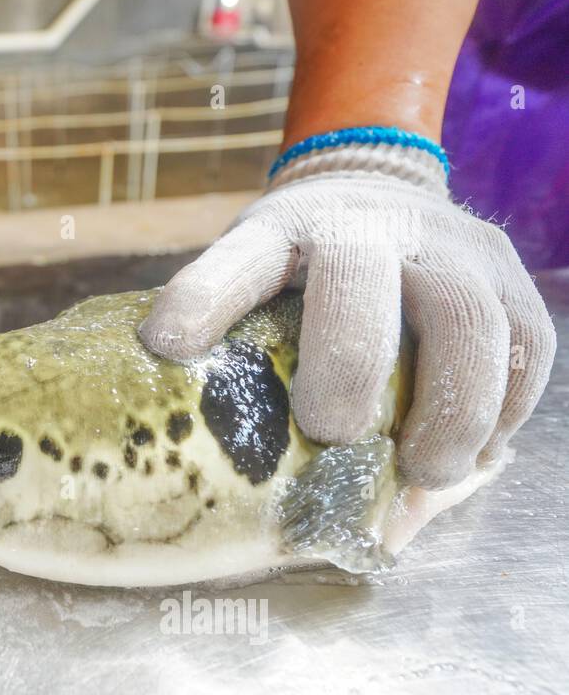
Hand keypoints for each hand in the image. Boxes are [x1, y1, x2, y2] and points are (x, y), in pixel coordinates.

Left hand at [140, 148, 554, 488]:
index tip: (167, 345)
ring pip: (469, 320)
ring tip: (422, 471)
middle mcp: (365, 226)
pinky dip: (504, 410)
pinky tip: (470, 454)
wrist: (378, 191)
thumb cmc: (298, 272)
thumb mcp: (254, 288)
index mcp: (280, 231)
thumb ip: (244, 368)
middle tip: (330, 432)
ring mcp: (448, 245)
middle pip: (361, 284)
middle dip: (346, 364)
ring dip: (449, 410)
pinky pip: (526, 346)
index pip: (238, 258)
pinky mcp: (507, 275)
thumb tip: (253, 503)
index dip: (203, 298)